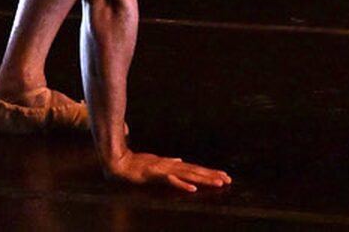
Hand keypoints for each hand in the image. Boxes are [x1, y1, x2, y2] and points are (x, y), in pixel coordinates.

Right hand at [103, 150, 231, 192]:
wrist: (119, 161)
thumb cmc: (136, 163)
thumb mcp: (156, 163)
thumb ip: (169, 163)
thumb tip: (179, 160)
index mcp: (172, 165)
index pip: (194, 168)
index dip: (209, 172)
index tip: (223, 175)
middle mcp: (171, 166)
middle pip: (195, 171)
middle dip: (212, 176)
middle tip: (228, 179)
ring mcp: (164, 170)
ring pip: (188, 175)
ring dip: (204, 179)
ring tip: (218, 183)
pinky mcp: (155, 175)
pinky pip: (171, 181)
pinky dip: (182, 185)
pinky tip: (193, 189)